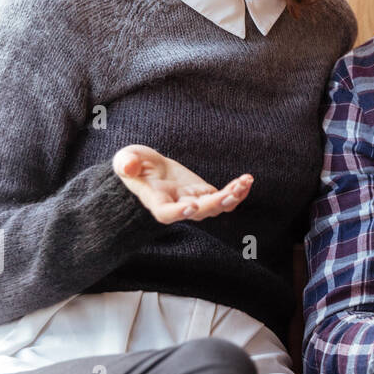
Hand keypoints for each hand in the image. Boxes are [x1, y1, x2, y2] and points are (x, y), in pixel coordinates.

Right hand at [112, 144, 252, 224]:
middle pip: (198, 212)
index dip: (178, 213)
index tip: (190, 207)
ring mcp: (194, 201)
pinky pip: (224, 198)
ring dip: (232, 197)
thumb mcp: (127, 159)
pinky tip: (247, 180)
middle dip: (215, 204)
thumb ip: (126, 162)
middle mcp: (177, 206)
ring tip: (244, 182)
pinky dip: (237, 191)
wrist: (150, 169)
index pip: (166, 213)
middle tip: (230, 193)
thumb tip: (127, 165)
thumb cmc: (135, 164)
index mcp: (156, 200)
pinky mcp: (205, 194)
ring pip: (215, 207)